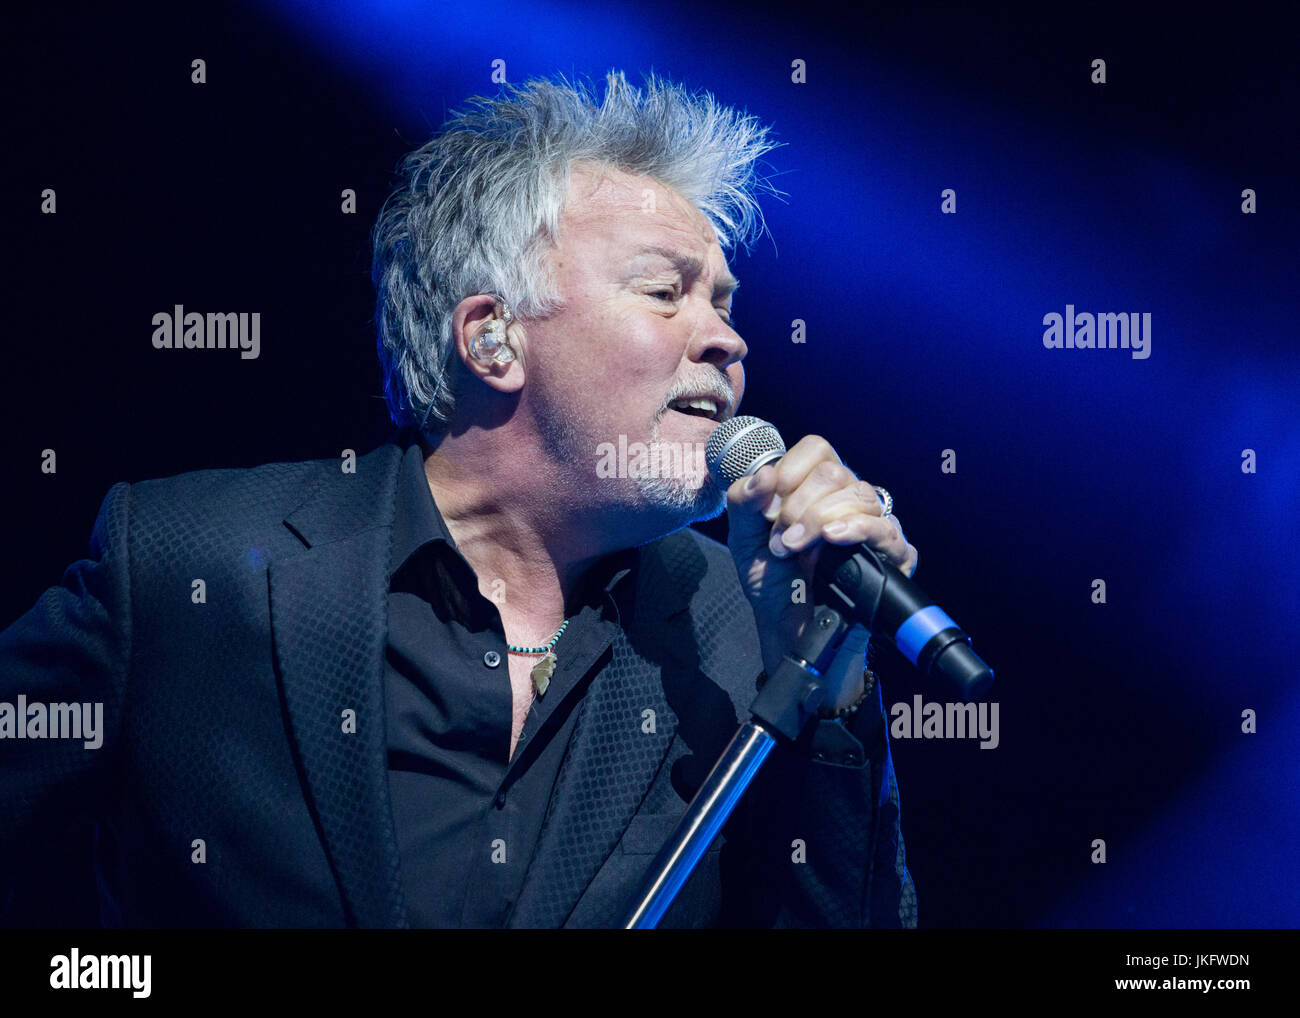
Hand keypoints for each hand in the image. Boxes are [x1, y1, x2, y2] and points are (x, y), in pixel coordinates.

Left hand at [725, 435, 916, 709]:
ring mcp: (872, 525)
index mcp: (814, 488)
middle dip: (800, 505)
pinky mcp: (891, 555)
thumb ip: (744, 502)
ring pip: (860, 496)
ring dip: (819, 521)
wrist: (790, 628)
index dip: (793, 469)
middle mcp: (847, 500)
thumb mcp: (744, 539)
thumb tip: (765, 474)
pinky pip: (887, 529)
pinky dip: (858, 529)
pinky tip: (834, 539)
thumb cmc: (772, 581)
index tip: (772, 502)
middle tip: (781, 540)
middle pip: (836, 472)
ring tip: (794, 549)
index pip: (818, 449)